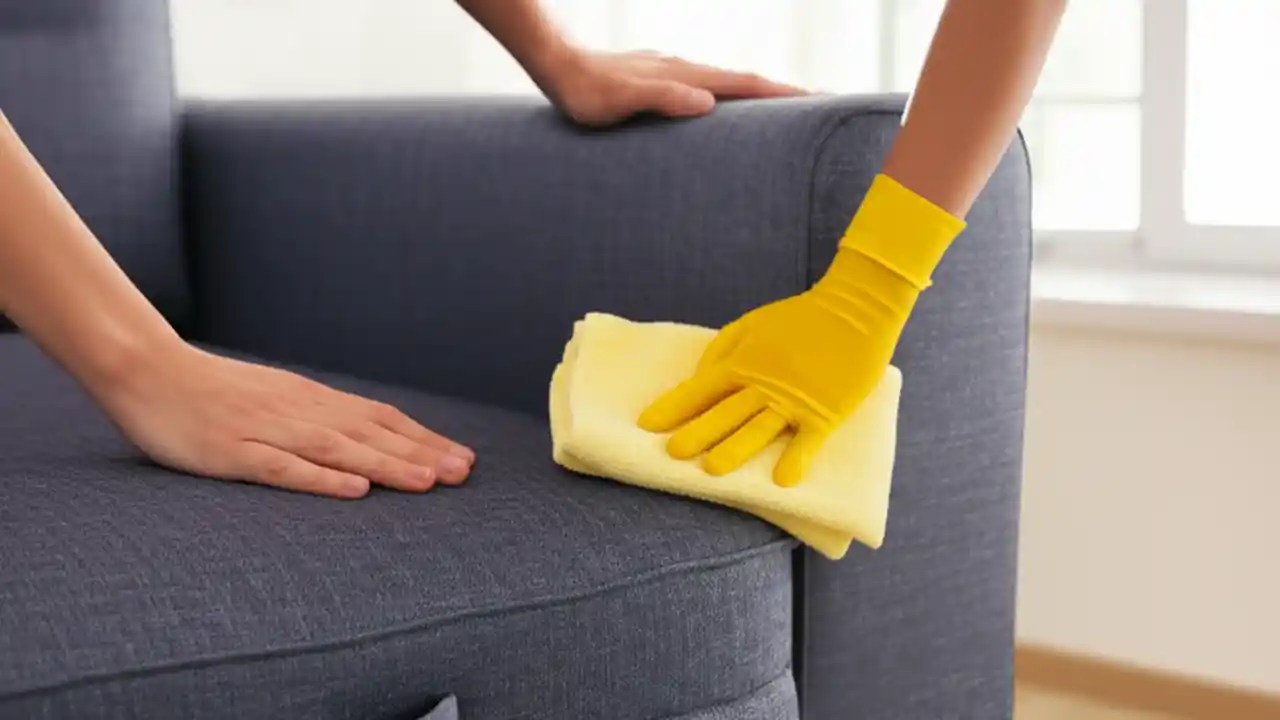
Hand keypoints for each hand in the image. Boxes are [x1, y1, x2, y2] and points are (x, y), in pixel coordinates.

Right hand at [93, 341, 474, 498]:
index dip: (423, 439)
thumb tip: (365, 438)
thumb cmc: (214, 392)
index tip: (462, 459)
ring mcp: (266, 430)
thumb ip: (318, 417)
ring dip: (387, 465)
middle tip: (464, 473)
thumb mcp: (276, 398)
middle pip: (370, 433)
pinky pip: (282, 467)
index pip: (380, 419)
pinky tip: (354, 490)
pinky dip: (321, 478)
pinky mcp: (232, 452)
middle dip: (421, 454)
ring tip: (428, 482)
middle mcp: (299, 411)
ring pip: (338, 448)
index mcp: (311, 399)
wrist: (148, 371)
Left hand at [539, 49, 805, 126]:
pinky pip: (709, 86)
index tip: (820, 100)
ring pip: (729, 82)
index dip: (784, 93)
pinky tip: (729, 106)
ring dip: (762, 94)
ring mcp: (675, 71)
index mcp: (685, 76)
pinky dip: (733, 95)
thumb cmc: (584, 92)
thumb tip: (707, 102)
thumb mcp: (622, 101)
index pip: (746, 83)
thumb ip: (663, 99)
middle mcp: (686, 69)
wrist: (556, 64)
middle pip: (747, 80)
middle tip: (824, 104)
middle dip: (786, 92)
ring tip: (789, 109)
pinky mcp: (662, 77)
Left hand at [638, 250, 913, 486]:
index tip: (647, 425)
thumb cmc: (800, 318)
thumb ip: (722, 352)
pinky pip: (809, 440)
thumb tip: (699, 380)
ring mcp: (795, 401)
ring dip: (737, 449)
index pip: (700, 389)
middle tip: (672, 453)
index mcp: (743, 363)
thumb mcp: (751, 324)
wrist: (856, 309)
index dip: (673, 407)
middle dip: (697, 432)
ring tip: (713, 469)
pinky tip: (783, 479)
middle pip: (725, 413)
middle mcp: (764, 385)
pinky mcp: (826, 413)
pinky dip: (797, 458)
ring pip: (760, 429)